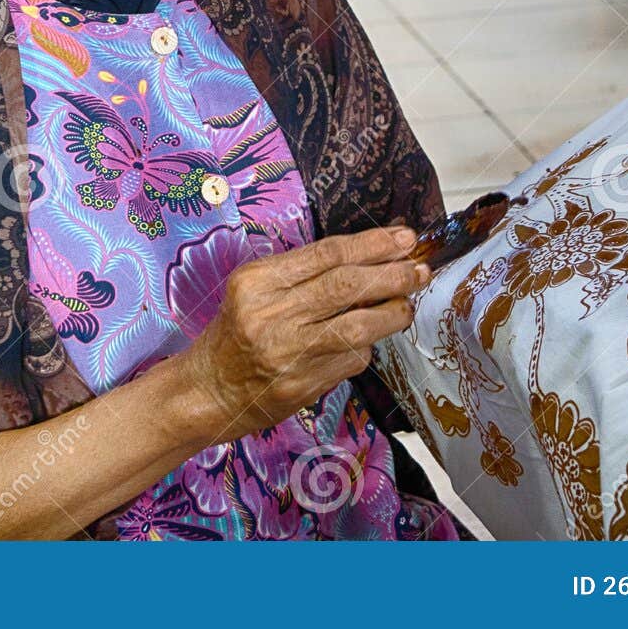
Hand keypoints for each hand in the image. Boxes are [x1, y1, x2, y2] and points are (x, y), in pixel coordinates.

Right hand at [174, 226, 430, 443]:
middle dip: (391, 273)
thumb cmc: (238, 332)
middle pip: (345, 285)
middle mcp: (270, 314)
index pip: (326, 253)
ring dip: (392, 311)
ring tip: (407, 302)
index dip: (372, 244)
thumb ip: (304, 275)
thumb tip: (371, 259)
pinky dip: (367, 346)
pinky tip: (371, 338)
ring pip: (356, 325)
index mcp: (257, 282)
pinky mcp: (301, 385)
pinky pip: (350, 359)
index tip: (403, 238)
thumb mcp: (256, 291)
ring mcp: (287, 352)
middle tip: (418, 267)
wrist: (209, 390)